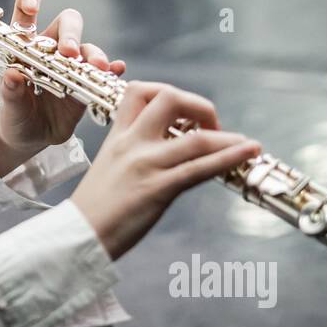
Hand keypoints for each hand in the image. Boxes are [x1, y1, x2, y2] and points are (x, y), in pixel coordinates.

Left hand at [0, 0, 124, 175]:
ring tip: (98, 68)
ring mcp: (71, 65)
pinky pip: (103, 70)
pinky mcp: (86, 82)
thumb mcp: (9, 108)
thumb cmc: (15, 115)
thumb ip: (10, 92)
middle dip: (71, 33)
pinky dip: (112, 68)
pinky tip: (116, 70)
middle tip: (69, 52)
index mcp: (25, 47)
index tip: (34, 6)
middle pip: (67, 24)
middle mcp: (51, 50)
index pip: (25, 15)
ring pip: (87, 47)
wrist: (30, 137)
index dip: (29, 2)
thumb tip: (12, 75)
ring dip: (94, 54)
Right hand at [70, 82, 261, 259]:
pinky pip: (200, 168)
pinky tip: (248, 152)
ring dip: (229, 138)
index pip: (139, 90)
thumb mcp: (108, 167)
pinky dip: (230, 157)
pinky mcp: (159, 189)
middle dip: (200, 107)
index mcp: (118, 136)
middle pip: (171, 99)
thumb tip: (162, 151)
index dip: (167, 92)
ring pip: (196, 138)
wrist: (78, 236)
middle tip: (212, 127)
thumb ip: (131, 152)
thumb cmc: (94, 209)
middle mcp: (132, 143)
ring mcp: (146, 164)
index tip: (183, 112)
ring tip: (247, 144)